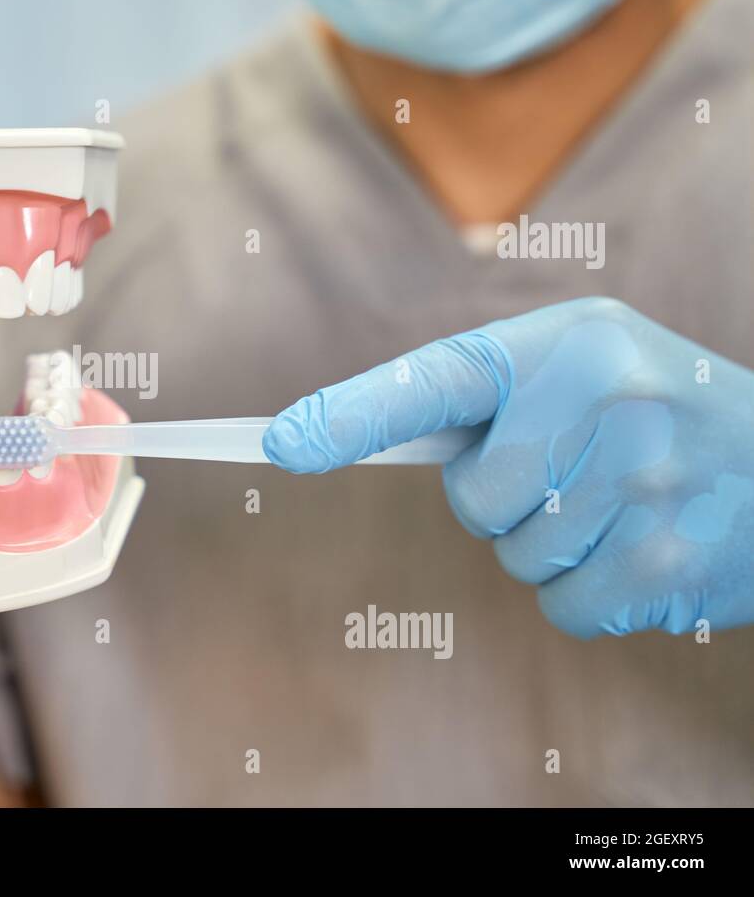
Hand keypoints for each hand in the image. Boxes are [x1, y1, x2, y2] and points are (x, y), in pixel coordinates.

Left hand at [264, 297, 753, 638]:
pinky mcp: (669, 563)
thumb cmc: (654, 416)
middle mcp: (610, 399)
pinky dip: (592, 596)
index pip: (438, 380)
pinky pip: (564, 609)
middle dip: (509, 503)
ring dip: (555, 549)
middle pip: (475, 497)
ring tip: (626, 508)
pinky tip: (645, 552)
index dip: (351, 414)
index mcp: (573, 340)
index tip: (280, 444)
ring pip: (517, 558)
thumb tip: (322, 434)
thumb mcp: (584, 367)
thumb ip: (481, 394)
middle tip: (582, 475)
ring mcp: (646, 483)